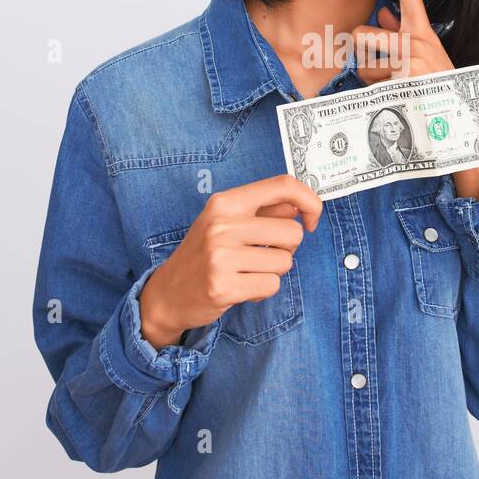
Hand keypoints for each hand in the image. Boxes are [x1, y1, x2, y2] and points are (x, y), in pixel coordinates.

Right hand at [138, 175, 322, 347]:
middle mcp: (222, 224)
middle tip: (262, 255)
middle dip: (286, 249)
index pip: (283, 185)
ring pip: (284, 262)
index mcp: (225, 202)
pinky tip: (241, 288)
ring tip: (246, 272)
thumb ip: (263, 211)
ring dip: (272, 272)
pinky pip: (271, 286)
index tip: (312, 220)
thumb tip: (299, 207)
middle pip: (293, 233)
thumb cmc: (204, 254)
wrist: (167, 293)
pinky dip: (263, 291)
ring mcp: (220, 256)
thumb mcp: (226, 222)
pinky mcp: (223, 286)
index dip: (309, 201)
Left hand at [351, 0, 478, 199]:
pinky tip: (396, 102)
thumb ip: (401, 33)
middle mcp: (415, 43)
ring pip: (361, 66)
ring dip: (368, 81)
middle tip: (381, 69)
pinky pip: (368, 87)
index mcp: (422, 34)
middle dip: (362, 54)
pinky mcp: (400, 84)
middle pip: (361, 35)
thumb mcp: (425, 56)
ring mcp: (407, 63)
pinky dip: (375, 98)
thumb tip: (383, 12)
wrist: (457, 124)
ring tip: (393, 89)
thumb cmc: (438, 87)